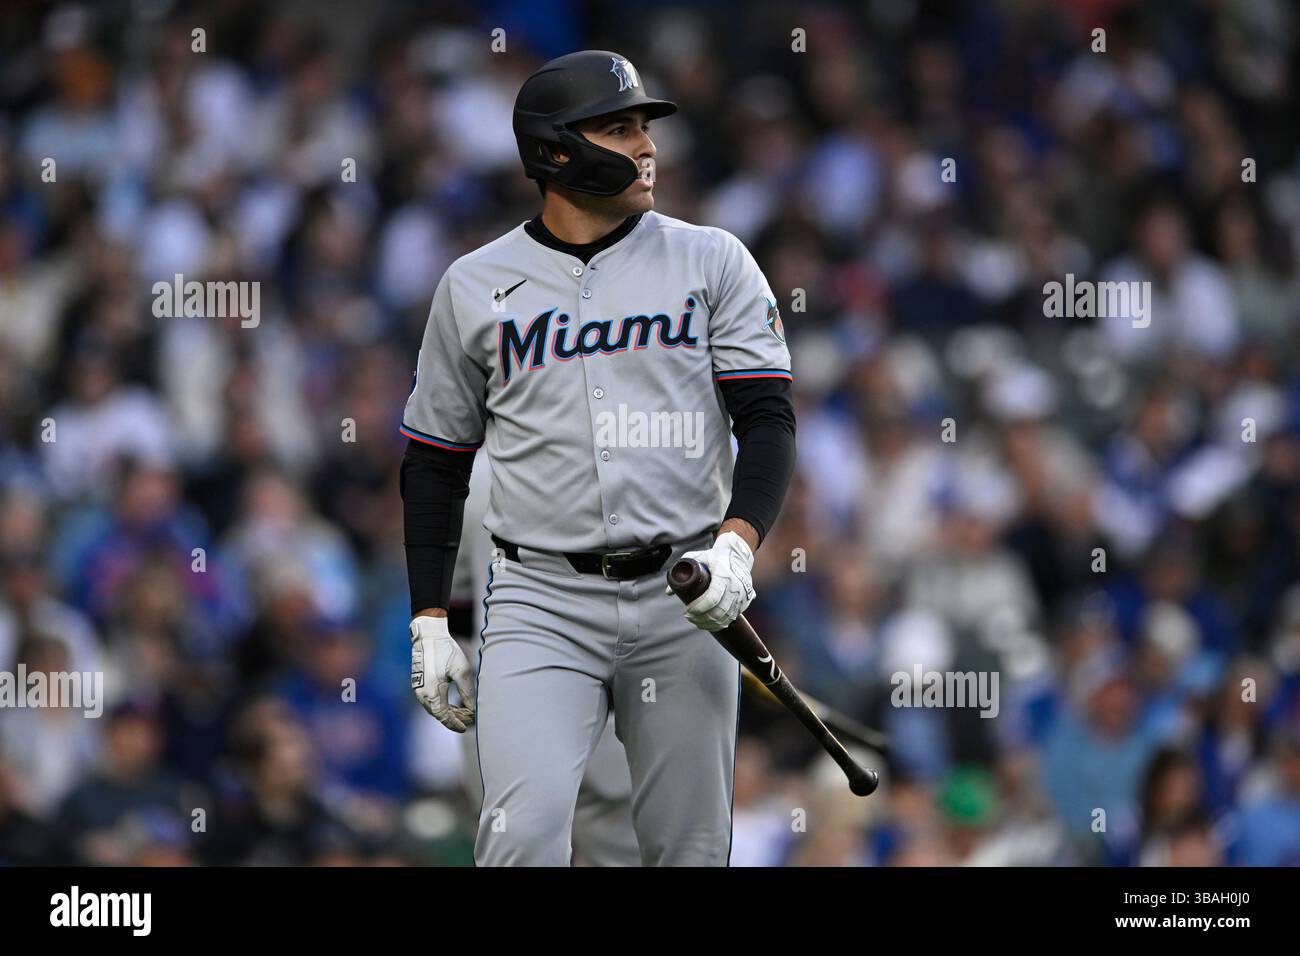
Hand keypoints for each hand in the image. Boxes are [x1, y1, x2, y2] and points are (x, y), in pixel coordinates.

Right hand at [410, 615, 475, 731]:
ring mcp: (419, 689)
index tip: (465, 728)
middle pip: (439, 714)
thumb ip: (467, 692)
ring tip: (464, 712)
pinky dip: (441, 705)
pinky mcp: (419, 684)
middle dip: (454, 719)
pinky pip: (430, 701)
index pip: (444, 716)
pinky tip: (452, 705)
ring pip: (434, 708)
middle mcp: (422, 694)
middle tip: (469, 719)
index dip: (455, 724)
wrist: (428, 636)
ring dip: (448, 712)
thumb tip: (471, 709)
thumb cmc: (446, 651)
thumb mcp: (462, 671)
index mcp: (432, 692)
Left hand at [669, 530, 755, 630]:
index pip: (712, 598)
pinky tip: (710, 624)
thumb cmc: (715, 556)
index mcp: (724, 574)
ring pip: (725, 617)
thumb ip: (682, 570)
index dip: (699, 607)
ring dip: (709, 623)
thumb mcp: (697, 557)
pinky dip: (720, 624)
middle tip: (689, 617)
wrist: (739, 555)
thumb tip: (669, 592)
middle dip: (701, 618)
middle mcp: (736, 586)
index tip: (687, 610)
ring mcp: (743, 595)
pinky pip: (732, 617)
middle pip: (718, 610)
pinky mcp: (746, 601)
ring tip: (696, 621)